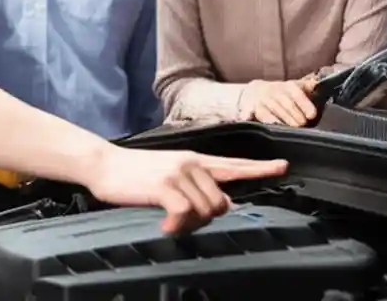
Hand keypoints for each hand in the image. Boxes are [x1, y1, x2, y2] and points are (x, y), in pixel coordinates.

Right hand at [87, 146, 288, 233]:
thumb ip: (196, 186)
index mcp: (194, 160)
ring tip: (170, 222)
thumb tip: (221, 205)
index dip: (260, 167)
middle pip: (222, 202)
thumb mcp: (169, 174)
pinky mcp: (164, 185)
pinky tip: (164, 227)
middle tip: (182, 222)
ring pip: (206, 210)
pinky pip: (185, 214)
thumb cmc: (134, 174)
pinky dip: (176, 227)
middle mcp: (191, 163)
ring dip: (190, 225)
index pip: (234, 164)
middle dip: (206, 219)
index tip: (282, 166)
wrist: (103, 164)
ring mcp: (178, 173)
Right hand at [241, 79, 317, 126]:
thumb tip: (316, 83)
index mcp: (287, 87)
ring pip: (272, 111)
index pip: (297, 94)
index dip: (305, 105)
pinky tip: (248, 118)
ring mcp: (262, 101)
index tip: (311, 115)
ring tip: (287, 130)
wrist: (254, 91)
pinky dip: (247, 115)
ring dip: (280, 121)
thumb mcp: (294, 87)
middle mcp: (274, 92)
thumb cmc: (280, 93)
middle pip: (286, 105)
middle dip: (295, 117)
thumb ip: (307, 87)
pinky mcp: (250, 109)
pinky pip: (250, 113)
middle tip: (301, 126)